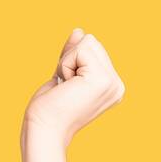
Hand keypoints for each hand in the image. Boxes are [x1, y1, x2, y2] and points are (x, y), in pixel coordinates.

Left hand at [22, 28, 124, 148]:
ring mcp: (112, 83)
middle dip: (69, 59)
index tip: (66, 86)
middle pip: (92, 41)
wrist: (43, 131)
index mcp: (111, 86)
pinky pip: (80, 50)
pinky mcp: (103, 79)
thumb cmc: (49, 109)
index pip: (92, 48)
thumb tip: (80, 30)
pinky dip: (65, 65)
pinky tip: (66, 87)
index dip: (71, 60)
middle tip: (65, 88)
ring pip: (87, 42)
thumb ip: (74, 54)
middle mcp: (117, 85)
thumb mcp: (63, 74)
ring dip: (67, 63)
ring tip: (66, 88)